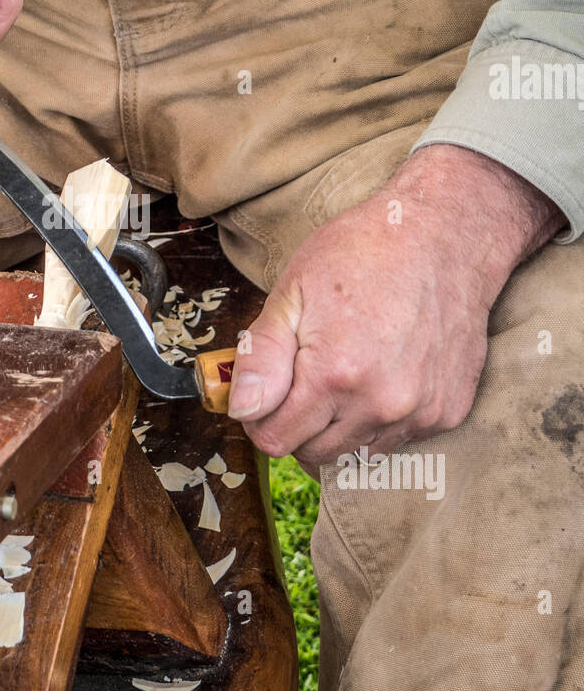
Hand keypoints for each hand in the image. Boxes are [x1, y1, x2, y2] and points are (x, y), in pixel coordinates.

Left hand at [228, 145, 562, 467]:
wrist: (446, 236)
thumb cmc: (364, 253)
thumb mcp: (293, 292)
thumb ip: (262, 358)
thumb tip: (242, 410)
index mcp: (335, 375)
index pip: (276, 440)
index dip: (262, 418)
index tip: (269, 391)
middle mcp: (382, 404)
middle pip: (315, 454)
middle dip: (299, 424)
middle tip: (306, 376)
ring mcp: (421, 412)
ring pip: (357, 453)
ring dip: (341, 426)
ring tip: (347, 373)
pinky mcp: (448, 412)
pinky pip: (398, 439)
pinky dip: (382, 418)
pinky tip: (384, 372)